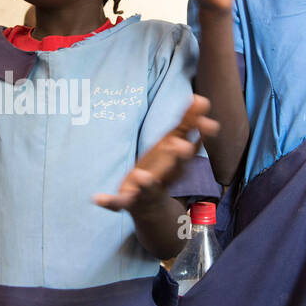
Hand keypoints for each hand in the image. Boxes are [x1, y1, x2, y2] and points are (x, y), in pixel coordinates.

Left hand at [94, 96, 218, 211]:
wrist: (151, 207)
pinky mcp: (129, 202)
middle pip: (176, 169)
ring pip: (149, 189)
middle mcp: (166, 178)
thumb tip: (200, 97)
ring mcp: (148, 192)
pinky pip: (119, 203)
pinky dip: (110, 202)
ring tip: (141, 175)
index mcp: (177, 163)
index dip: (200, 136)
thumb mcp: (174, 145)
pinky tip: (97, 198)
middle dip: (179, 157)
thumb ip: (187, 123)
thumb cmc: (164, 168)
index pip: (191, 148)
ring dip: (146, 183)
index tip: (208, 123)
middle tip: (181, 145)